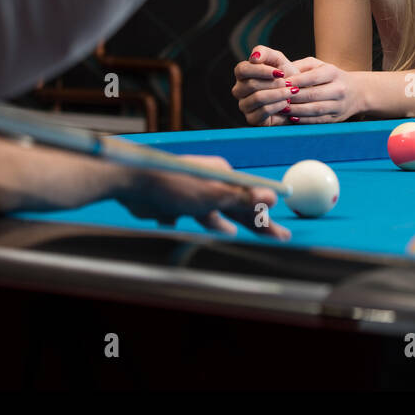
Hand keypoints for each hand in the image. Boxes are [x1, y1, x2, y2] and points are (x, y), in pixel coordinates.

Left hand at [116, 155, 291, 239]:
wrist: (131, 184)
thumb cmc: (174, 186)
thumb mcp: (212, 195)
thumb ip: (241, 197)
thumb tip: (272, 196)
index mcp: (222, 177)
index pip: (252, 200)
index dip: (267, 218)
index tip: (282, 234)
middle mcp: (208, 184)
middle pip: (236, 208)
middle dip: (254, 223)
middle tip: (276, 237)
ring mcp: (190, 194)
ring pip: (209, 214)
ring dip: (218, 224)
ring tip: (229, 232)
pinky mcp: (172, 203)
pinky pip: (181, 216)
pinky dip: (177, 220)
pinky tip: (166, 220)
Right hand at [231, 45, 298, 125]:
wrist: (297, 95)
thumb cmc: (286, 76)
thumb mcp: (278, 60)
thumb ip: (265, 53)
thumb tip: (254, 57)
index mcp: (242, 74)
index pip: (242, 70)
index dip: (261, 71)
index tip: (280, 72)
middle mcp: (239, 90)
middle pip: (251, 85)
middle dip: (274, 84)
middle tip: (289, 83)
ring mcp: (244, 105)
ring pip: (258, 98)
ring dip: (278, 94)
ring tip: (291, 92)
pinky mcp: (252, 119)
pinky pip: (263, 111)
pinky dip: (278, 106)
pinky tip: (286, 103)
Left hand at [279, 58, 363, 123]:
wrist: (356, 92)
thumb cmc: (330, 76)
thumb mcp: (319, 65)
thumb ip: (301, 66)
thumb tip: (282, 72)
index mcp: (333, 73)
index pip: (313, 77)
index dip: (297, 80)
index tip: (282, 82)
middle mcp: (338, 89)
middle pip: (314, 94)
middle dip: (294, 97)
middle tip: (278, 98)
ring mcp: (338, 105)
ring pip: (315, 109)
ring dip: (297, 110)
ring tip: (282, 109)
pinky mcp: (335, 118)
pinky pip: (318, 120)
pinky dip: (304, 120)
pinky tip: (292, 118)